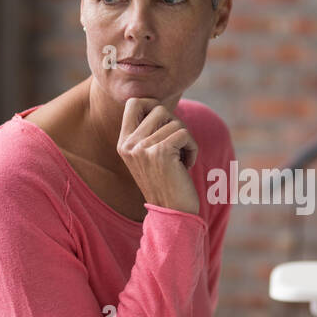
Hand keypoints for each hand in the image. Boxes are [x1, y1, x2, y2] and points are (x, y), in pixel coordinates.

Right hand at [117, 97, 200, 214]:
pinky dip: (193, 148)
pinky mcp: (161, 152)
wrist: (172, 213)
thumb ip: (149, 131)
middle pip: (159, 109)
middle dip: (175, 124)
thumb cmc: (167, 182)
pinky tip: (187, 165)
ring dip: (186, 140)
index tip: (165, 123)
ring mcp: (143, 148)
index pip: (133, 102)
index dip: (152, 104)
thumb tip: (159, 104)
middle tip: (176, 146)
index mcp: (124, 143)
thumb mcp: (150, 155)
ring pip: (175, 122)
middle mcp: (129, 144)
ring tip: (181, 160)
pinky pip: (185, 134)